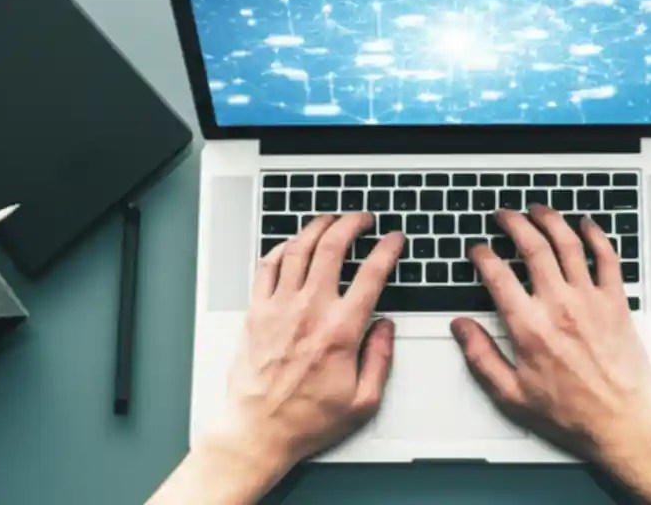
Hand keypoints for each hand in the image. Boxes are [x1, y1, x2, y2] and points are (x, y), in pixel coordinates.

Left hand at [151, 214, 402, 504]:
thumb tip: (386, 328)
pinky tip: (291, 245)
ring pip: (298, 249)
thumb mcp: (363, 401)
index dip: (387, 249)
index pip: (371, 274)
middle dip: (352, 223)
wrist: (257, 431)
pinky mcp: (256, 313)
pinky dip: (281, 248)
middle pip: (332, 248)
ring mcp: (279, 308)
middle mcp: (309, 312)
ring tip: (330, 219)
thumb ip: (380, 359)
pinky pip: (266, 267)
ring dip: (317, 227)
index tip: (394, 240)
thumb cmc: (306, 421)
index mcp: (340, 331)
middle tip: (362, 219)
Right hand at [451, 206, 650, 463]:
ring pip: (568, 243)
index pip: (498, 276)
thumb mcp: (512, 394)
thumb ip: (481, 357)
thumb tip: (461, 328)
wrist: (622, 422)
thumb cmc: (571, 413)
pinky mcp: (616, 302)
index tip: (477, 250)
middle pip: (533, 246)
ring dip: (551, 219)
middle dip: (513, 223)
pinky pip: (607, 257)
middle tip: (504, 215)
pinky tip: (586, 224)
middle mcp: (559, 307)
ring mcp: (590, 300)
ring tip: (538, 209)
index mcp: (530, 328)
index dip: (482, 255)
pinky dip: (596, 235)